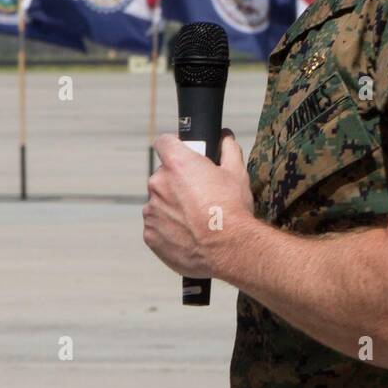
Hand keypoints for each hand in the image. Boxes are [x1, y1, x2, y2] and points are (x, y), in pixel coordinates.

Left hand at [142, 130, 254, 279]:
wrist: (229, 250)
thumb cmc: (233, 210)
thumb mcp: (237, 173)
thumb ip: (227, 149)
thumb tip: (225, 137)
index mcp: (177, 164)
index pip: (164, 142)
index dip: (174, 146)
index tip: (183, 154)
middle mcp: (158, 184)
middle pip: (162, 176)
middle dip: (177, 182)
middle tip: (198, 195)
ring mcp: (152, 210)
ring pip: (159, 202)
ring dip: (172, 207)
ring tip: (195, 220)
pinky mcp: (150, 234)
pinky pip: (156, 226)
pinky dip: (168, 229)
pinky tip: (188, 235)